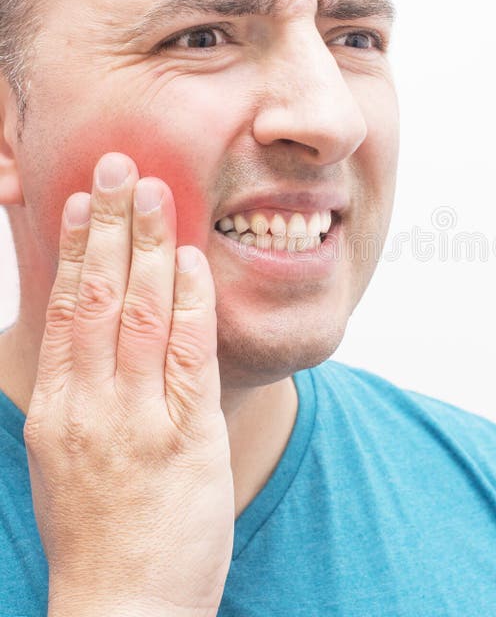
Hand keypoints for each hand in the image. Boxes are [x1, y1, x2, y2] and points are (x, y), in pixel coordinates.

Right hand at [23, 153, 233, 616]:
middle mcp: (91, 406)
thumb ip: (85, 392)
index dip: (75, 248)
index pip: (65, 309)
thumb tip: (95, 335)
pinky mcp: (188, 436)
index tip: (82, 199)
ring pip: (141, 311)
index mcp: (58, 409)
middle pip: (99, 295)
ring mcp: (138, 419)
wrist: (125, 607)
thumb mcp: (70, 457)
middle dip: (111, 225)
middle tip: (120, 167)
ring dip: (149, 246)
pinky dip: (191, 301)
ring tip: (154, 193)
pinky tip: (193, 260)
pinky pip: (189, 353)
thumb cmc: (101, 531)